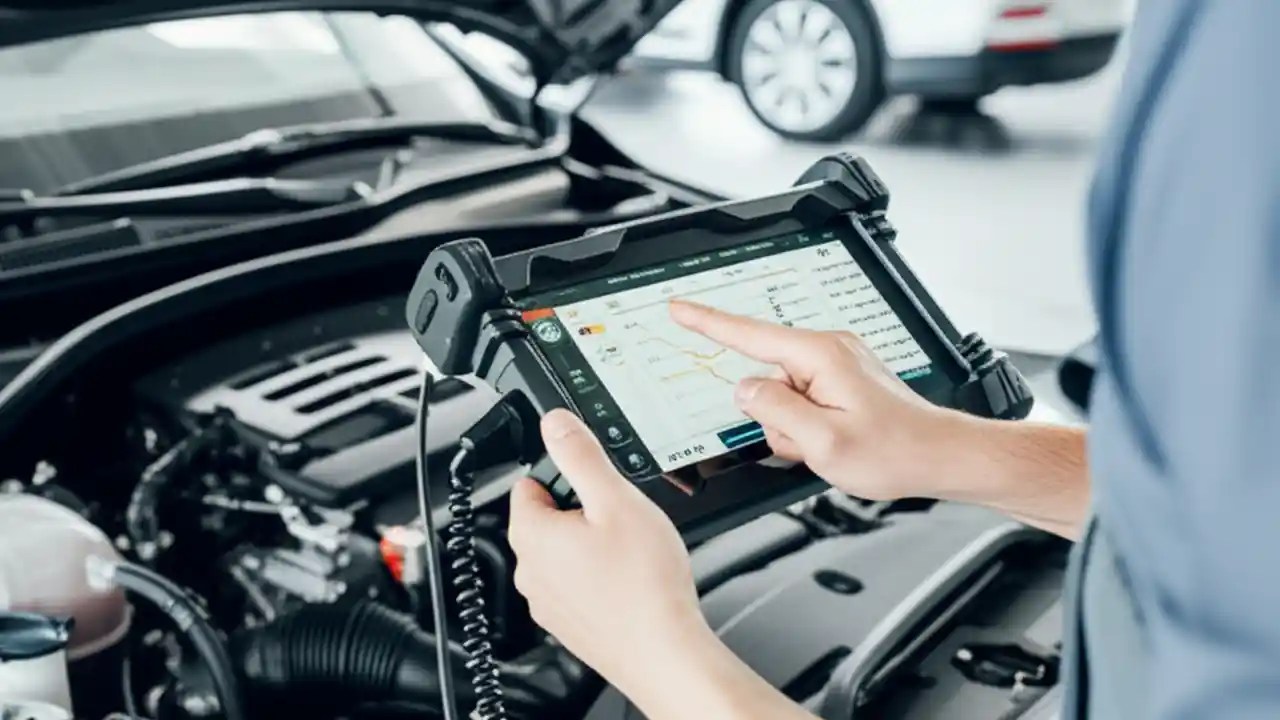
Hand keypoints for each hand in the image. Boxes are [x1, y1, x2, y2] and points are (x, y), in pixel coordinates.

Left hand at [506, 410, 715, 703]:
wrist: (665, 652)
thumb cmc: (644, 584)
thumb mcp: (617, 499)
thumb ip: (581, 456)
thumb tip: (555, 423)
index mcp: (531, 535)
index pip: (528, 484)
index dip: (565, 477)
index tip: (595, 486)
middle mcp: (529, 572)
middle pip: (547, 519)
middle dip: (580, 512)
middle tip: (621, 519)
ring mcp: (547, 603)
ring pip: (563, 554)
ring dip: (590, 546)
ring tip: (630, 554)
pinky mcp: (569, 625)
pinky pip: (577, 586)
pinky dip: (599, 579)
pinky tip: (630, 582)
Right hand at [670, 299, 971, 500]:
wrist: (941, 457)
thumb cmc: (895, 451)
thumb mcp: (822, 441)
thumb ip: (774, 411)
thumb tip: (745, 390)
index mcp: (820, 356)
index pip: (748, 335)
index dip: (707, 322)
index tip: (679, 309)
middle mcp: (829, 352)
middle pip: (766, 379)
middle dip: (775, 418)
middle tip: (811, 442)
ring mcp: (838, 365)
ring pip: (783, 397)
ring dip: (795, 428)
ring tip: (831, 444)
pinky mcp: (844, 381)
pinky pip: (804, 402)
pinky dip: (810, 427)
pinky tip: (836, 441)